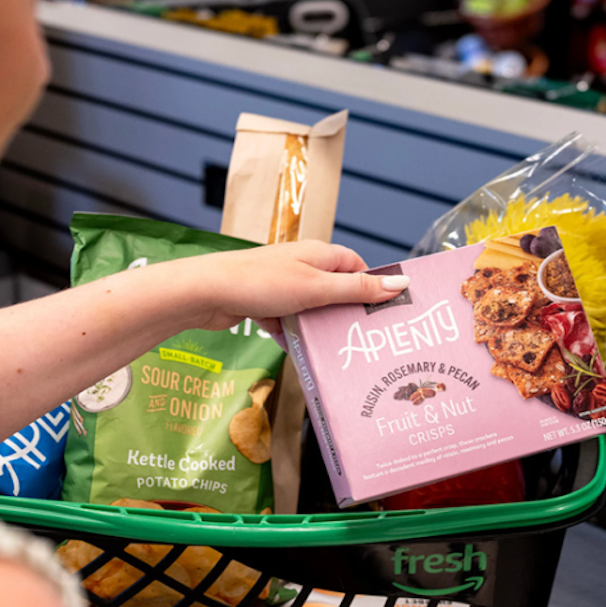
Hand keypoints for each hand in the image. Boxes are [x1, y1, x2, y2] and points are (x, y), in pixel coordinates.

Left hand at [179, 241, 408, 332]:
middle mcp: (302, 266)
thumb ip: (356, 290)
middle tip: (364, 338)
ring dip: (319, 328)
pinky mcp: (265, 304)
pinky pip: (289, 322)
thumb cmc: (259, 283)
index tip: (386, 312)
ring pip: (312, 310)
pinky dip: (293, 335)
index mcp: (319, 254)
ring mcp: (282, 285)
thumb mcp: (316, 289)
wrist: (206, 293)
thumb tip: (399, 283)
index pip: (357, 268)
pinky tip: (298, 351)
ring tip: (333, 351)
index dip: (372, 288)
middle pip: (336, 291)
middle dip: (346, 314)